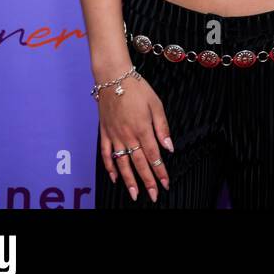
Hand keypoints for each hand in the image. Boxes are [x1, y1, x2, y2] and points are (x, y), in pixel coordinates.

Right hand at [97, 73, 173, 200]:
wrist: (112, 77)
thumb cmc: (137, 88)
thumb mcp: (156, 104)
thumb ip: (162, 127)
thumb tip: (169, 147)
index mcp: (142, 129)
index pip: (154, 156)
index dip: (160, 172)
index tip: (165, 184)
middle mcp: (127, 136)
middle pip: (139, 164)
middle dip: (147, 182)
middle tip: (153, 196)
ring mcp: (114, 136)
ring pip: (122, 163)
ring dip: (129, 180)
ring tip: (134, 194)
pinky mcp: (105, 133)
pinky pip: (106, 154)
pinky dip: (110, 167)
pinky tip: (115, 177)